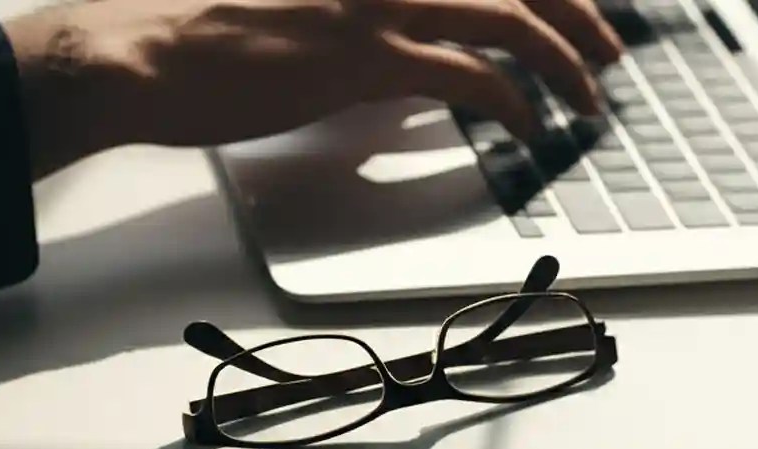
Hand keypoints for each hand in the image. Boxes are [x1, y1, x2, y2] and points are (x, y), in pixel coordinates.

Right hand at [4, 0, 623, 178]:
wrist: (147, 52)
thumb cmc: (218, 31)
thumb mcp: (311, 6)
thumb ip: (377, 18)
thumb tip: (429, 53)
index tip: (585, 15)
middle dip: (581, 17)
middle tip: (610, 55)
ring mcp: (379, 3)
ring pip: (510, 21)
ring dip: (565, 64)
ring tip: (589, 100)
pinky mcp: (365, 58)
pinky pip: (470, 77)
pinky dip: (515, 104)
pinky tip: (531, 128)